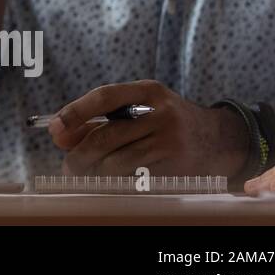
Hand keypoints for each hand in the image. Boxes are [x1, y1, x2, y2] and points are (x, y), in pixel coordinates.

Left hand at [48, 80, 246, 177]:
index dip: (75, 111)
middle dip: (79, 155)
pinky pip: (134, 179)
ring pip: (117, 162)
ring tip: (87, 176)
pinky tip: (110, 183)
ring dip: (95, 173)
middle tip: (67, 166)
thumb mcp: (138, 110)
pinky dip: (116, 183)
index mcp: (149, 91)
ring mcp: (171, 142)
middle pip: (106, 136)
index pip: (105, 97)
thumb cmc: (165, 123)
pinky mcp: (176, 168)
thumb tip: (58, 134)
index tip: (54, 127)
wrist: (220, 140)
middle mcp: (161, 114)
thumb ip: (97, 120)